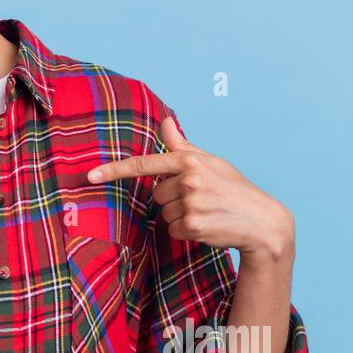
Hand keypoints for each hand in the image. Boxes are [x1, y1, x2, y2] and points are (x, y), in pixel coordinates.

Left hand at [86, 115, 293, 259]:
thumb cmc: (233, 188)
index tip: (89, 176)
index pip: (143, 165)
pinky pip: (172, 230)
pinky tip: (208, 226)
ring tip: (207, 212)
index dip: (113, 171)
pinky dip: (186, 232)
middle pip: (155, 194)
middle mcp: (188, 179)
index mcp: (190, 160)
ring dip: (179, 217)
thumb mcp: (210, 162)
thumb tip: (165, 120)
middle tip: (200, 200)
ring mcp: (190, 203)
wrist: (262, 222)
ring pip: (163, 214)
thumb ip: (182, 146)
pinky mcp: (193, 225)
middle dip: (172, 199)